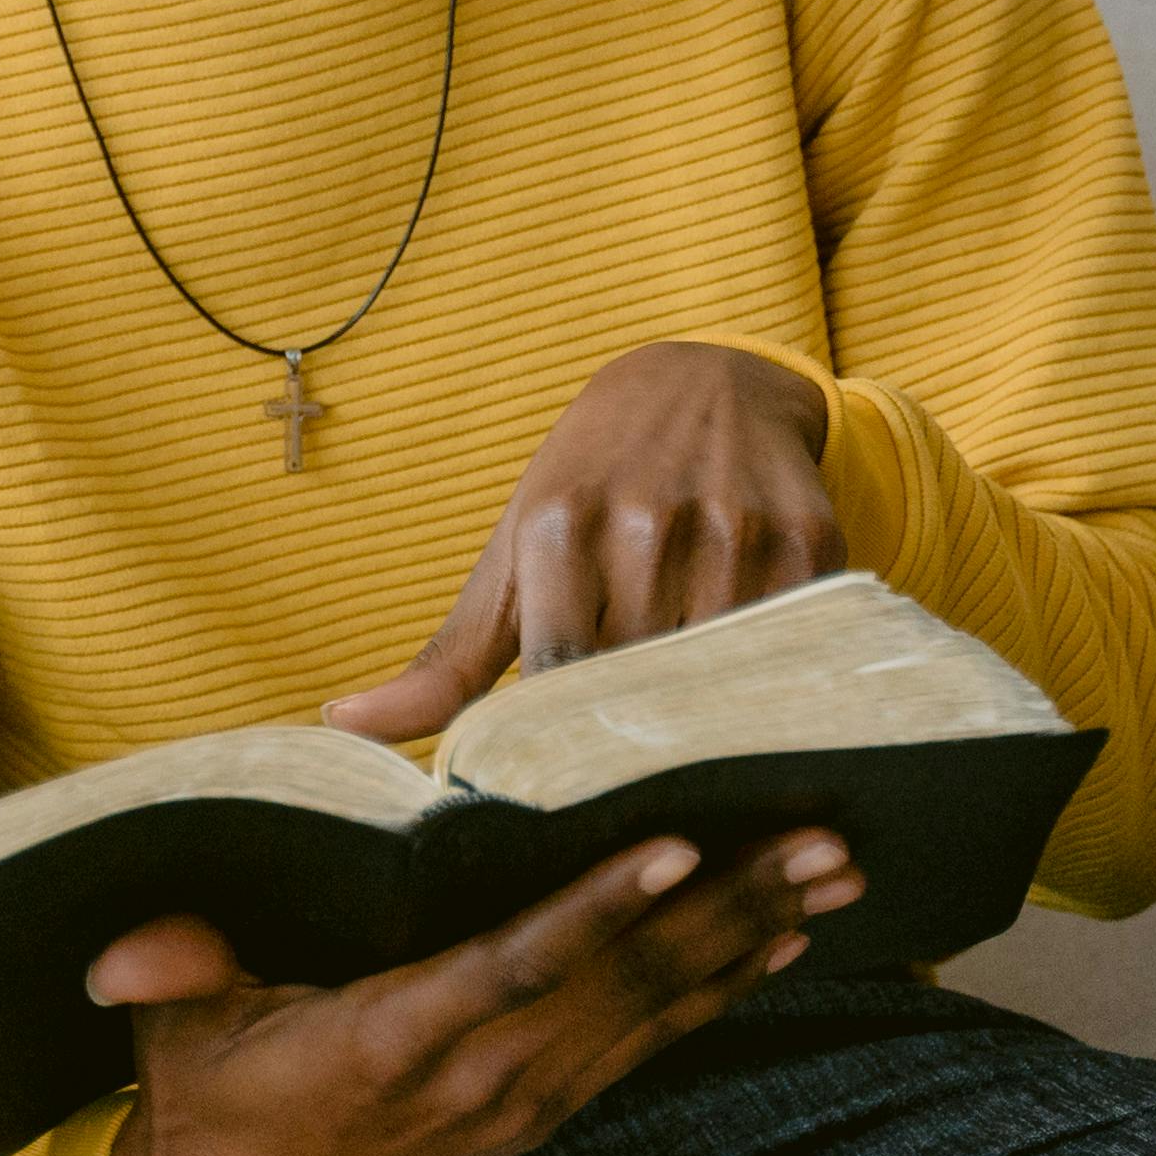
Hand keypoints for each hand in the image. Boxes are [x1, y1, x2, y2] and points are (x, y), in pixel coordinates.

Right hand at [87, 829, 866, 1155]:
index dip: (602, 908)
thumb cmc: (204, 1100)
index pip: (518, 962)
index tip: (679, 848)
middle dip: (731, 904)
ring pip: (657, 1009)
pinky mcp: (539, 1113)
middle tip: (823, 838)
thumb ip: (169, 974)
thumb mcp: (172, 1032)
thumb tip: (129, 950)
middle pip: (627, 979)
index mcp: (396, 1042)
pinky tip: (783, 941)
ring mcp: (521, 1102)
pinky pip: (648, 1043)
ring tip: (835, 873)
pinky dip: (721, 988)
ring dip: (750, 937)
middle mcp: (480, 1075)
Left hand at [322, 339, 839, 742]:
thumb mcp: (515, 554)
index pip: (560, 682)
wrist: (706, 381)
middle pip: (640, 688)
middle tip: (638, 764)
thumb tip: (343, 728)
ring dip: (707, 715)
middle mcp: (647, 524)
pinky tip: (757, 679)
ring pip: (719, 680)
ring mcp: (735, 530)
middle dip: (637, 735)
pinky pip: (792, 649)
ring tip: (696, 723)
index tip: (573, 774)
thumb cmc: (592, 485)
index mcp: (559, 528)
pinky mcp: (811, 541)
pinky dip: (774, 680)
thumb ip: (446, 658)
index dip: (567, 741)